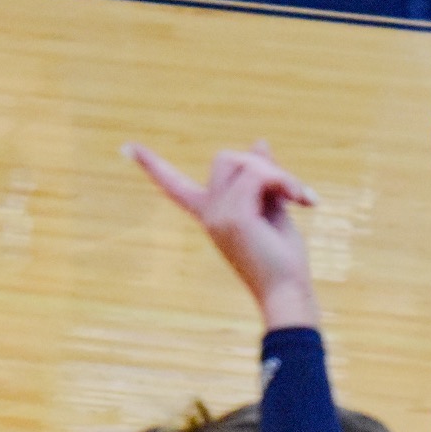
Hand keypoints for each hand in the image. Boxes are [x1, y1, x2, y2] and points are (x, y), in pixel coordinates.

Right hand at [126, 140, 321, 330]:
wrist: (287, 290)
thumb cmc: (281, 256)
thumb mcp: (271, 207)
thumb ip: (262, 178)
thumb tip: (259, 141)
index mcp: (210, 214)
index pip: (174, 186)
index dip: (152, 166)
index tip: (128, 147)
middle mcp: (208, 213)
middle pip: (225, 157)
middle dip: (261, 164)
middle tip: (292, 191)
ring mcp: (217, 214)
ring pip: (242, 161)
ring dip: (277, 173)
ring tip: (298, 197)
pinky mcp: (233, 216)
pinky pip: (259, 175)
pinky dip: (284, 181)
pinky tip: (302, 202)